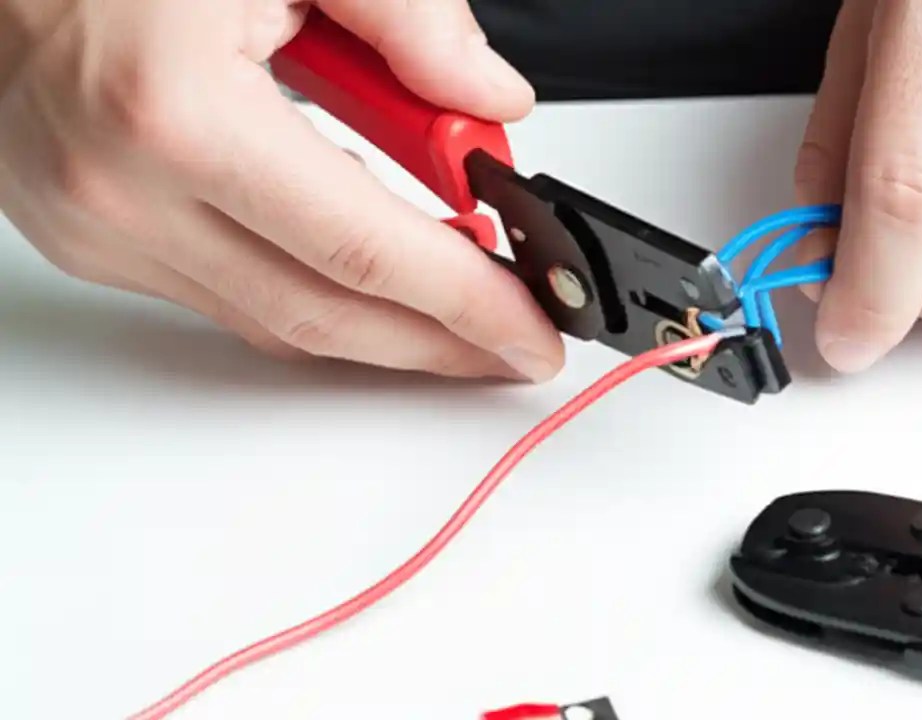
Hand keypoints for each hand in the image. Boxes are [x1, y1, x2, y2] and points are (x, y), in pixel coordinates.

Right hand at [0, 0, 563, 380]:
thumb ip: (408, 17)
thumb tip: (490, 100)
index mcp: (176, 110)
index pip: (366, 249)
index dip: (468, 302)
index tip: (534, 329)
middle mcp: (122, 190)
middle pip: (325, 315)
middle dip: (439, 343)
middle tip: (512, 344)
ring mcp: (97, 228)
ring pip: (274, 321)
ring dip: (379, 327)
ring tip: (456, 311)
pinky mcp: (88, 241)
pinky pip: (226, 299)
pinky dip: (308, 293)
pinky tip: (364, 275)